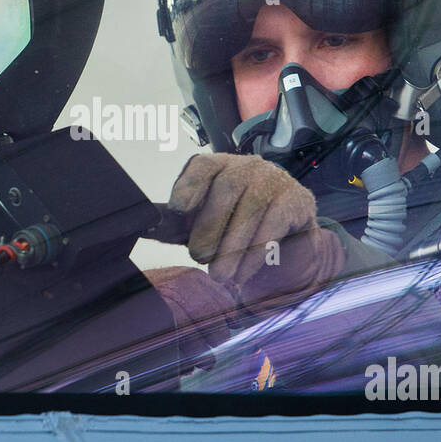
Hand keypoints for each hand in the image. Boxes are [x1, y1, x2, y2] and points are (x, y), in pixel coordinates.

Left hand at [165, 153, 344, 305]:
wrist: (285, 242)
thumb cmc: (234, 228)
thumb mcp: (201, 225)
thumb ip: (174, 224)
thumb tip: (142, 226)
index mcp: (220, 166)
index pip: (204, 166)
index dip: (190, 184)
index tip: (177, 208)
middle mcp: (248, 166)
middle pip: (227, 188)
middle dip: (210, 226)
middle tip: (198, 257)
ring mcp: (276, 180)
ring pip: (252, 209)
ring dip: (233, 247)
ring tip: (219, 276)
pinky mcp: (298, 200)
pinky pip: (274, 226)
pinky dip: (255, 254)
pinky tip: (242, 274)